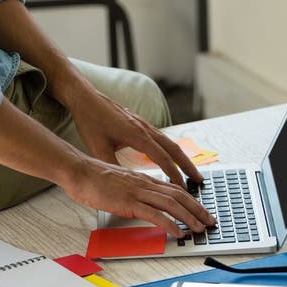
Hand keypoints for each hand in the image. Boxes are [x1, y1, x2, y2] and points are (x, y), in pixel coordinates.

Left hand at [66, 85, 202, 188]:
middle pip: (174, 148)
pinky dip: (170, 149)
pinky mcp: (139, 122)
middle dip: (188, 165)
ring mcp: (144, 124)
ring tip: (190, 171)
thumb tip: (122, 185)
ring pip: (169, 142)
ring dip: (181, 157)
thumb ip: (112, 166)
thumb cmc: (91, 121)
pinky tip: (169, 156)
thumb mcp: (98, 147)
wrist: (86, 97)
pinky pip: (161, 137)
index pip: (163, 158)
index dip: (174, 175)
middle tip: (200, 180)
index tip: (184, 189)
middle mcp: (145, 128)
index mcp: (138, 135)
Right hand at [66, 156, 214, 237]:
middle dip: (197, 209)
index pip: (174, 189)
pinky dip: (170, 224)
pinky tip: (178, 233)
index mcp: (144, 179)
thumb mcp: (119, 183)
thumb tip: (142, 202)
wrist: (80, 172)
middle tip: (209, 221)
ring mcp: (138, 192)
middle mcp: (145, 184)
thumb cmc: (94, 178)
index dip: (191, 200)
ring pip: (172, 204)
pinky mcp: (129, 202)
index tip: (201, 210)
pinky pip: (155, 214)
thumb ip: (133, 190)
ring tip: (199, 229)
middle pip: (179, 195)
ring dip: (189, 217)